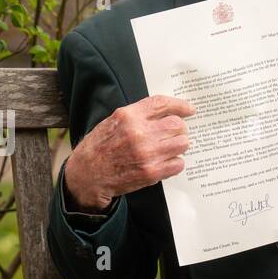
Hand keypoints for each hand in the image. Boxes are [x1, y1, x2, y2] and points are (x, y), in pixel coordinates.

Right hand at [63, 95, 195, 211]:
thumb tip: (166, 113)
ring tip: (169, 148)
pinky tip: (165, 162)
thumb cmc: (100, 146)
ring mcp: (147, 154)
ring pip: (182, 143)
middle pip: (177, 125)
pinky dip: (175, 162)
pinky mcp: (151, 172)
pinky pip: (178, 164)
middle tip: (174, 134)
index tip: (189, 109)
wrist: (88, 174)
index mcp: (129, 116)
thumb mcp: (114, 121)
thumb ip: (139, 115)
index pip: (162, 104)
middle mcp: (139, 133)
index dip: (180, 105)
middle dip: (179, 129)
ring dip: (178, 145)